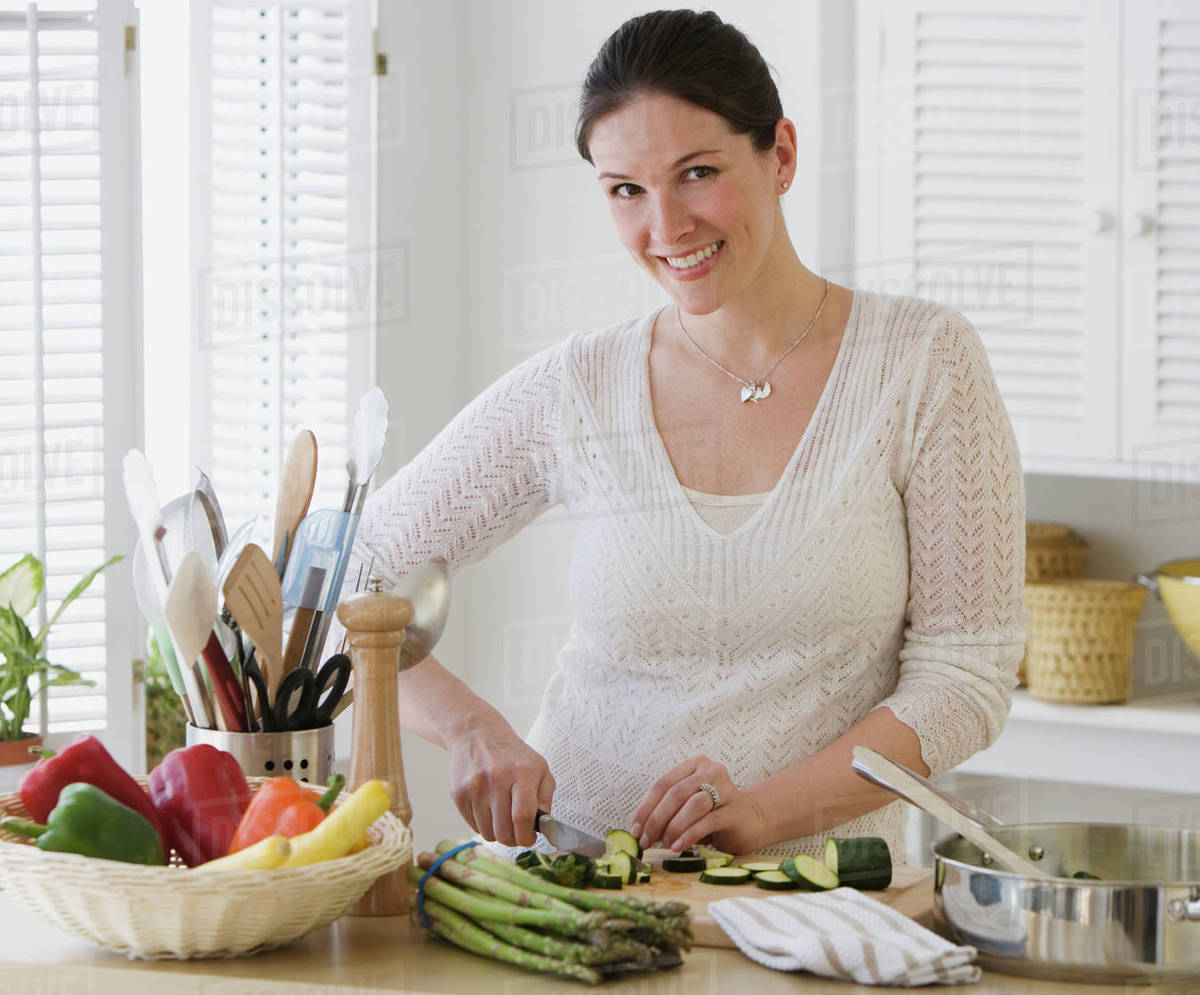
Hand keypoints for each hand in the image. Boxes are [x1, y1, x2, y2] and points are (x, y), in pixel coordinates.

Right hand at [447, 717, 554, 846]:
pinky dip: (483, 825)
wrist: (478, 734)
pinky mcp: (459, 793)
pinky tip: (489, 811)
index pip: (522, 816)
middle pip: (504, 830)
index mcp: (522, 773)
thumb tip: (542, 826)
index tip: (529, 838)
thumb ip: (545, 798)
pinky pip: (473, 825)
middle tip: (517, 832)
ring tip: (502, 818)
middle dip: (513, 839)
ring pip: (488, 832)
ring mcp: (475, 787)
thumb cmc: (513, 755)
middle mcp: (497, 779)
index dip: (527, 836)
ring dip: (498, 833)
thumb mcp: (540, 768)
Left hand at [631, 755, 767, 855]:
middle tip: (646, 840)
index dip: (646, 807)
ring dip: (673, 827)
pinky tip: (678, 847)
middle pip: (676, 793)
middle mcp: (711, 771)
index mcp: (695, 765)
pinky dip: (688, 835)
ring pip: (692, 805)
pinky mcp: (735, 810)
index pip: (663, 783)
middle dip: (656, 819)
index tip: (635, 829)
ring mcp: (726, 789)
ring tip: (665, 843)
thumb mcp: (688, 805)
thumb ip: (668, 809)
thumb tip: (639, 828)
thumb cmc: (712, 813)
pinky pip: (707, 822)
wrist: (751, 821)